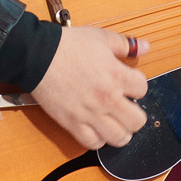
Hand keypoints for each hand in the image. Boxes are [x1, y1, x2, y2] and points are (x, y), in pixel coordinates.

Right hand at [30, 24, 149, 149]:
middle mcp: (107, 98)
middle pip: (137, 121)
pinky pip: (93, 143)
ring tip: (115, 123)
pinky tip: (97, 129)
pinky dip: (98, 139)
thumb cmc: (66, 45)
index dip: (137, 86)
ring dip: (121, 131)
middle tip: (127, 108)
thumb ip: (125, 45)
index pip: (143, 90)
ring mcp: (90, 113)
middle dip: (135, 114)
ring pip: (119, 138)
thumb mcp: (100, 37)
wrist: (36, 55)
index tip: (128, 84)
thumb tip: (144, 47)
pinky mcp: (72, 123)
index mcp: (116, 76)